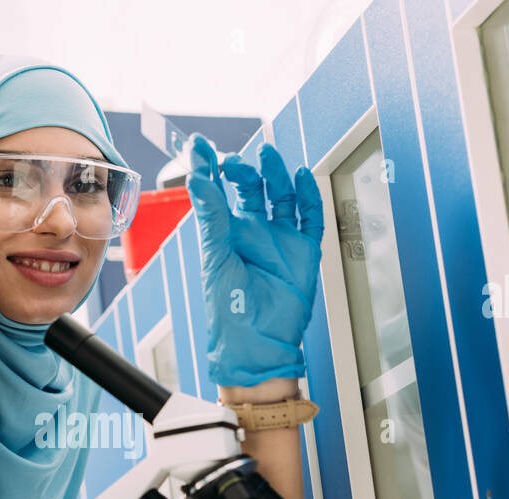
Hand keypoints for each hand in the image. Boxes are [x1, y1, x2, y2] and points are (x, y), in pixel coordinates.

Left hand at [185, 133, 324, 386]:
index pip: (216, 192)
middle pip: (251, 188)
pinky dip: (308, 195)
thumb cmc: (229, 310)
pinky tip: (301, 177)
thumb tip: (199, 179)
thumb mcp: (217, 257)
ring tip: (270, 157)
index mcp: (225, 234)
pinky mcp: (303, 250)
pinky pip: (309, 216)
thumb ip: (212, 216)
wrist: (258, 343)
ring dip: (276, 174)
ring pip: (280, 195)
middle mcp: (252, 232)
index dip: (208, 166)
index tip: (199, 144)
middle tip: (237, 162)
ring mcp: (279, 239)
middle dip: (244, 170)